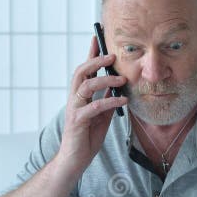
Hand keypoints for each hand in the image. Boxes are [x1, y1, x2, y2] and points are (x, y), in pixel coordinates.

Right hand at [55, 36, 127, 173]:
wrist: (75, 160)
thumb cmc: (86, 138)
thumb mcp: (102, 116)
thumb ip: (107, 101)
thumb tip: (118, 88)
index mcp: (79, 96)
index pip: (84, 70)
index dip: (91, 53)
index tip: (98, 37)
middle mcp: (74, 99)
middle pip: (81, 72)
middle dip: (95, 60)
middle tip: (112, 56)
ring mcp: (74, 109)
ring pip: (86, 86)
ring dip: (105, 80)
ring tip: (122, 80)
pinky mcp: (77, 121)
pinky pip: (95, 107)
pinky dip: (110, 101)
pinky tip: (123, 101)